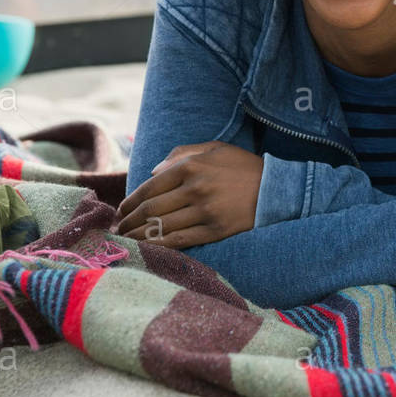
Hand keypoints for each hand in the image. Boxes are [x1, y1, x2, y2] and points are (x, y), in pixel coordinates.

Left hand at [113, 141, 264, 247]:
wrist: (276, 189)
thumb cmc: (243, 166)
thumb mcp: (215, 148)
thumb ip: (181, 154)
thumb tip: (153, 171)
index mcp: (192, 166)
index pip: (150, 187)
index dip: (130, 201)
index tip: (121, 210)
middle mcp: (195, 188)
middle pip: (151, 209)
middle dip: (129, 221)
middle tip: (118, 228)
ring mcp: (205, 211)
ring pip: (161, 226)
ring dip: (139, 235)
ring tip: (127, 240)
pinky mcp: (214, 230)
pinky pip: (179, 240)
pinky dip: (159, 245)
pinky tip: (148, 248)